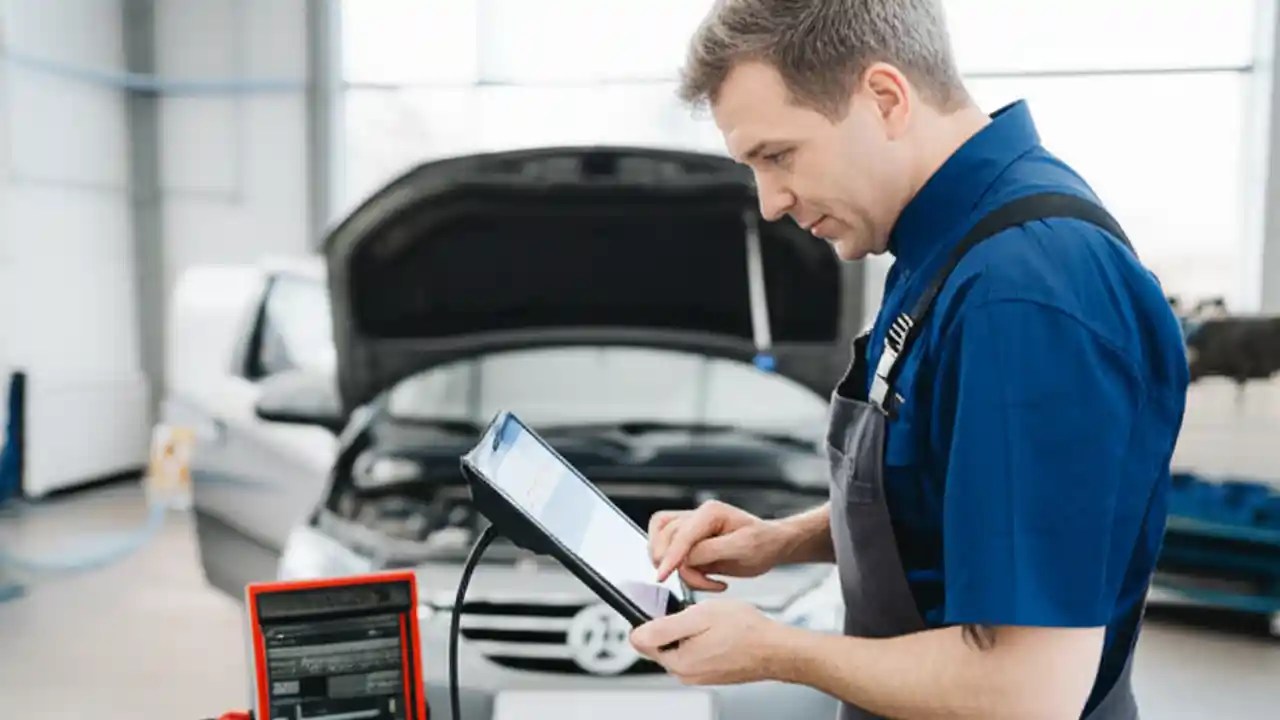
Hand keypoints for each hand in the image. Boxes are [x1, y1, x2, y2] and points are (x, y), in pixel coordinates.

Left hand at [630, 599, 790, 685]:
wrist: (775, 649)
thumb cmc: (745, 631)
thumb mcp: (699, 617)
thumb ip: (663, 627)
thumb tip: (635, 634)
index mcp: (678, 661)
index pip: (641, 640)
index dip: (650, 619)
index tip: (667, 610)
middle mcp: (686, 674)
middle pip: (659, 644)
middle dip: (672, 624)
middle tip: (695, 614)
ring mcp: (698, 675)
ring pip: (678, 646)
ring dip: (688, 631)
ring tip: (710, 623)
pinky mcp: (710, 673)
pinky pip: (694, 652)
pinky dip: (701, 639)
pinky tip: (718, 632)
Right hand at [649, 500, 791, 590]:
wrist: (771, 545)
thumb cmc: (763, 543)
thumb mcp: (743, 548)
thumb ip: (710, 551)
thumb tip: (684, 559)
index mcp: (710, 512)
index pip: (681, 535)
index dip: (670, 557)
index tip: (662, 576)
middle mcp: (696, 516)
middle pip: (665, 540)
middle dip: (678, 566)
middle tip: (703, 580)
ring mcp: (690, 528)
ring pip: (661, 545)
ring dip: (677, 569)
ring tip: (704, 579)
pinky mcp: (687, 542)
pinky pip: (668, 555)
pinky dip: (680, 571)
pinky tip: (703, 577)